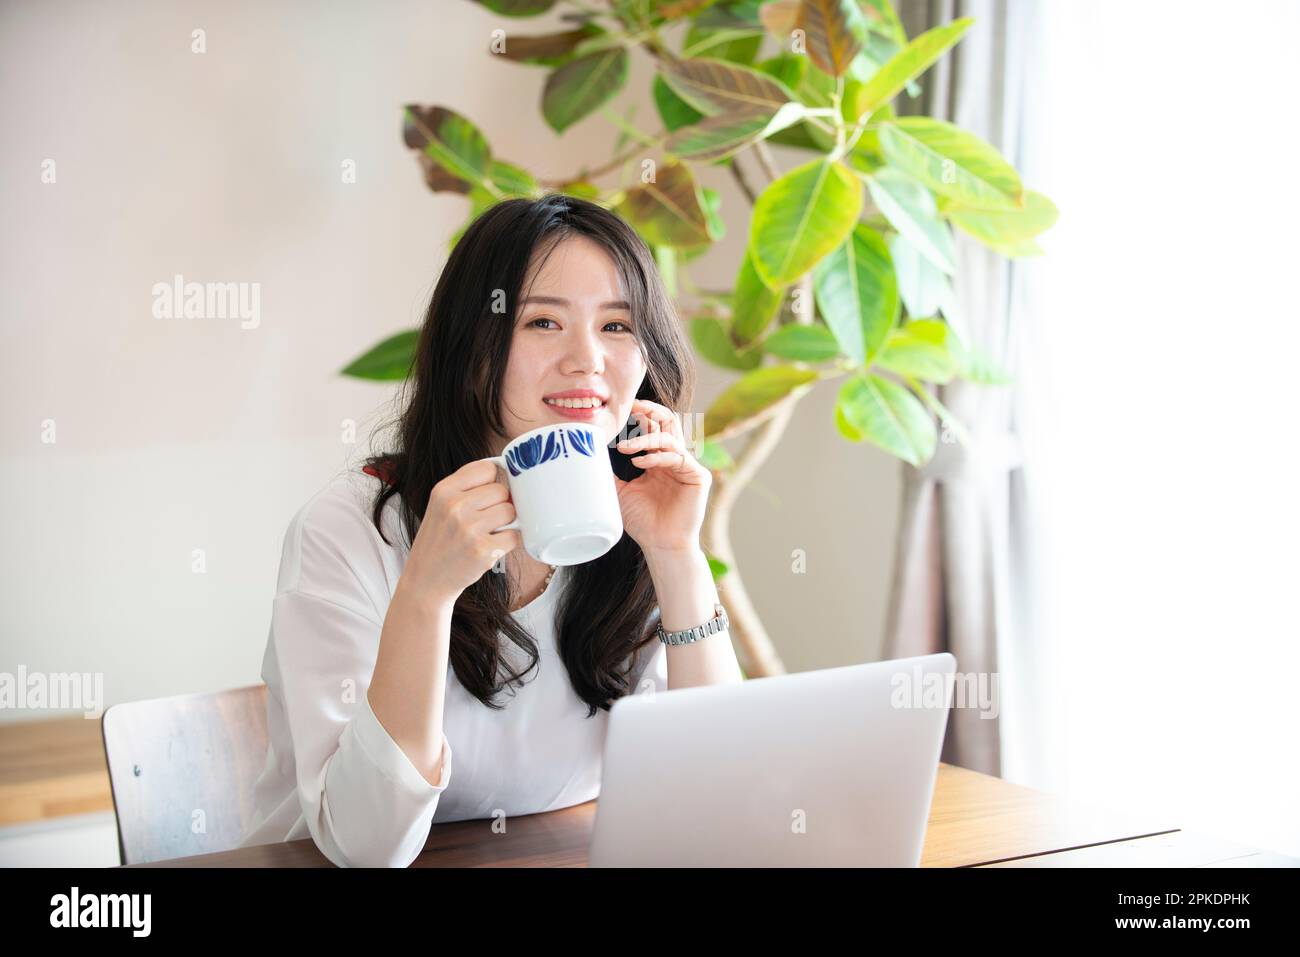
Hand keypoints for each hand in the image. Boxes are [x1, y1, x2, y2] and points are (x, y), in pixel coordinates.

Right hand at [403, 459, 522, 605]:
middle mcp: (455, 507)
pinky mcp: (484, 551)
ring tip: (486, 534)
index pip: (486, 468)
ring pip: (510, 511)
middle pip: (502, 490)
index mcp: (443, 491)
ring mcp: (469, 529)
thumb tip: (508, 471)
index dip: (491, 481)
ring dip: (505, 523)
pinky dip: (507, 542)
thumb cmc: (439, 540)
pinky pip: (514, 535)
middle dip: (498, 505)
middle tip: (483, 521)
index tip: (486, 495)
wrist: (426, 581)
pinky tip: (489, 547)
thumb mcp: (440, 505)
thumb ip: (467, 486)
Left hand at [613, 399, 711, 553]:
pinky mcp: (697, 476)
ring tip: (625, 447)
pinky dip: (656, 456)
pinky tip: (639, 462)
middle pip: (668, 421)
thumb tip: (590, 450)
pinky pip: (677, 456)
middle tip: (631, 408)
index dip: (640, 414)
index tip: (620, 411)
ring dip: (645, 438)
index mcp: (658, 458)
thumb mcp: (618, 490)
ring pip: (669, 437)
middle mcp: (673, 458)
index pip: (653, 426)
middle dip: (650, 410)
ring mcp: (687, 466)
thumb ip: (610, 470)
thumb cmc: (641, 520)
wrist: (659, 544)